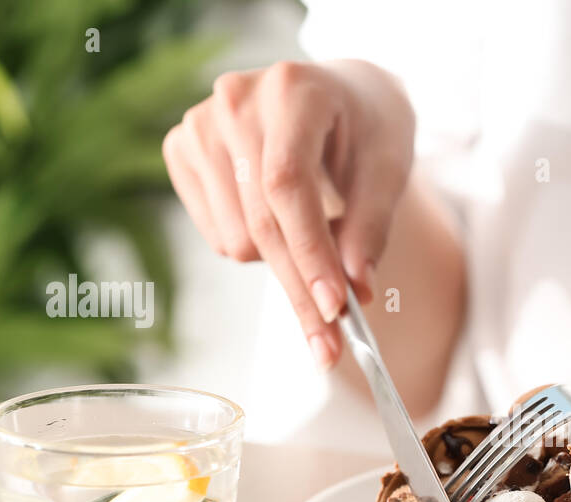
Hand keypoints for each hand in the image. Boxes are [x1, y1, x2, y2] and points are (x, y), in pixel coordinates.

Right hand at [163, 60, 414, 366]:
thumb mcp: (388, 168)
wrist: (339, 95)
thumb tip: (356, 286)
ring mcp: (201, 122)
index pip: (288, 184)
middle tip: (331, 343)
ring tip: (312, 235)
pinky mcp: (181, 148)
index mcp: (293, 88)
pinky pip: (218, 235)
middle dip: (300, 288)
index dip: (310, 251)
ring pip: (237, 239)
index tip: (334, 308)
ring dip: (281, 263)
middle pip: (261, 220)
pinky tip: (277, 218)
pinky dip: (255, 247)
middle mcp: (236, 98)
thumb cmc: (368, 129)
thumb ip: (373, 226)